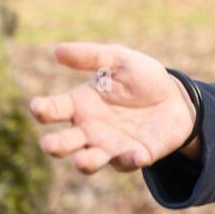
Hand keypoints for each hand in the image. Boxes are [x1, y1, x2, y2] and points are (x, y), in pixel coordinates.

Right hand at [30, 42, 195, 174]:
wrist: (176, 99)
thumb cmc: (142, 78)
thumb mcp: (120, 60)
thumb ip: (91, 56)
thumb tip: (57, 51)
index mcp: (80, 104)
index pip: (53, 109)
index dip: (42, 109)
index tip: (38, 107)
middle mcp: (88, 129)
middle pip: (63, 143)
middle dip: (55, 145)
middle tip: (49, 143)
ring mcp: (109, 146)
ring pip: (88, 161)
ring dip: (85, 163)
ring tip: (82, 160)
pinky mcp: (133, 156)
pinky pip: (127, 162)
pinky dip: (131, 159)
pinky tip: (139, 153)